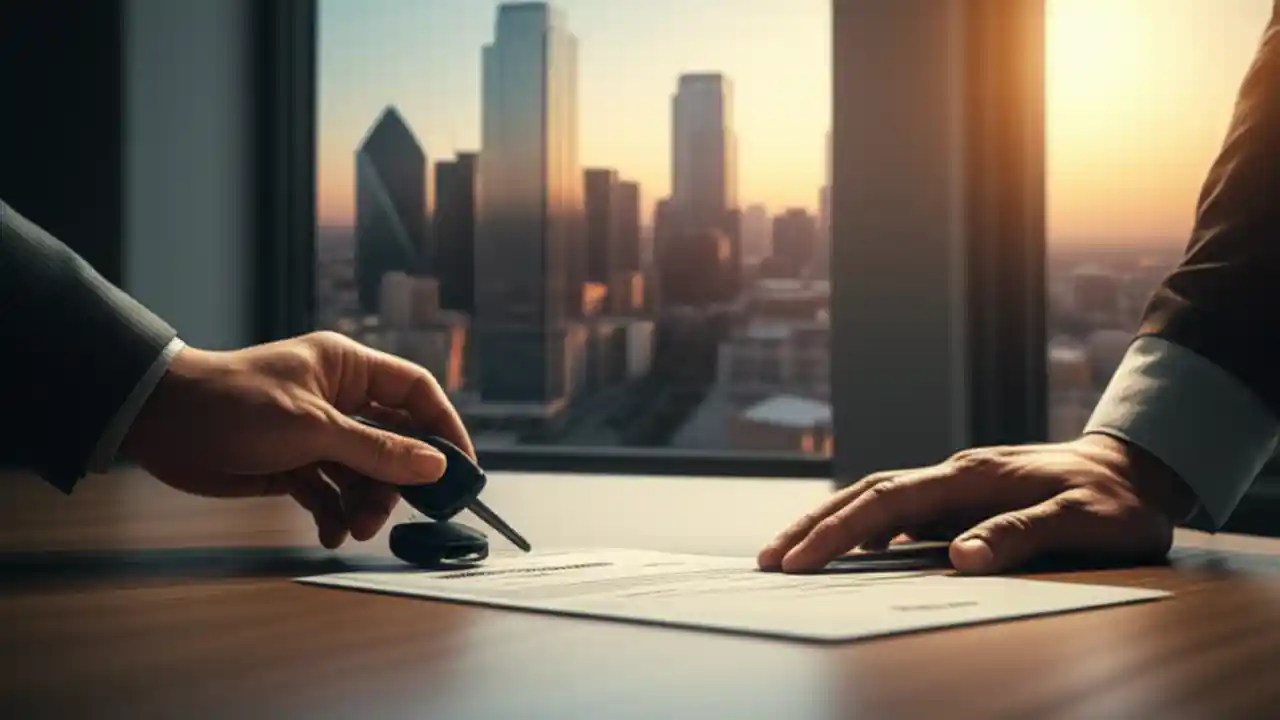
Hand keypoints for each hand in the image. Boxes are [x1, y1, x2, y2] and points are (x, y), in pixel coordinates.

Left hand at [122, 331, 473, 548]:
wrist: (158, 423)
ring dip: (363, 503)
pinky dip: (333, 513)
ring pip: (362, 473)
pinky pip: (330, 492)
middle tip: (389, 513)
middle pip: (393, 441)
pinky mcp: (292, 466)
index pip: (416, 392)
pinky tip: (329, 532)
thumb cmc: (234, 404)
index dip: (444, 427)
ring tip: (352, 529)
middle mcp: (339, 400)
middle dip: (394, 481)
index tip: (463, 468)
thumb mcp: (313, 429)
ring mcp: (316, 434)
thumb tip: (435, 466)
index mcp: (348, 369)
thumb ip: (377, 450)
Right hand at [758, 434, 1197, 573]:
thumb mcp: (1082, 522)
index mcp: (970, 477)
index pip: (884, 501)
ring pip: (876, 498)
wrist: (1136, 469)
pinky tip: (853, 549)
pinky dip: (864, 526)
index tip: (799, 559)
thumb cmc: (1114, 502)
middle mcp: (953, 475)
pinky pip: (899, 509)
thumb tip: (960, 557)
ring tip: (792, 552)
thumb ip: (1022, 534)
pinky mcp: (961, 499)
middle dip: (813, 526)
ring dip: (831, 523)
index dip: (836, 531)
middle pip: (864, 493)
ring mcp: (954, 485)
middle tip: (770, 559)